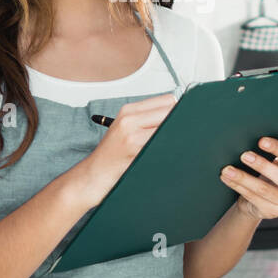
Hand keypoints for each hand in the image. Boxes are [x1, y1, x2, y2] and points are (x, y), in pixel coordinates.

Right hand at [78, 92, 177, 208]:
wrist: (91, 177)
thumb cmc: (110, 157)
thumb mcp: (125, 131)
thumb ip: (148, 121)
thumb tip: (180, 116)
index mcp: (129, 110)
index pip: (167, 100)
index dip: (180, 111)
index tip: (187, 121)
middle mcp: (130, 118)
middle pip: (171, 111)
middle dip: (182, 123)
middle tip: (187, 136)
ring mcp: (132, 134)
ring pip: (169, 127)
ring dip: (178, 138)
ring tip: (177, 148)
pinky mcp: (134, 150)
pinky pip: (162, 145)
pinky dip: (170, 151)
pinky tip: (167, 158)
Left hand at [219, 137, 277, 220]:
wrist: (264, 199)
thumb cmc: (270, 173)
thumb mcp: (276, 163)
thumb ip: (271, 154)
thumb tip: (250, 139)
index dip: (277, 149)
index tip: (261, 141)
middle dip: (262, 165)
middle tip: (244, 155)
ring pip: (263, 190)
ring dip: (244, 178)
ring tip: (228, 169)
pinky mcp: (272, 212)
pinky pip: (252, 198)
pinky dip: (237, 186)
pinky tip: (227, 178)